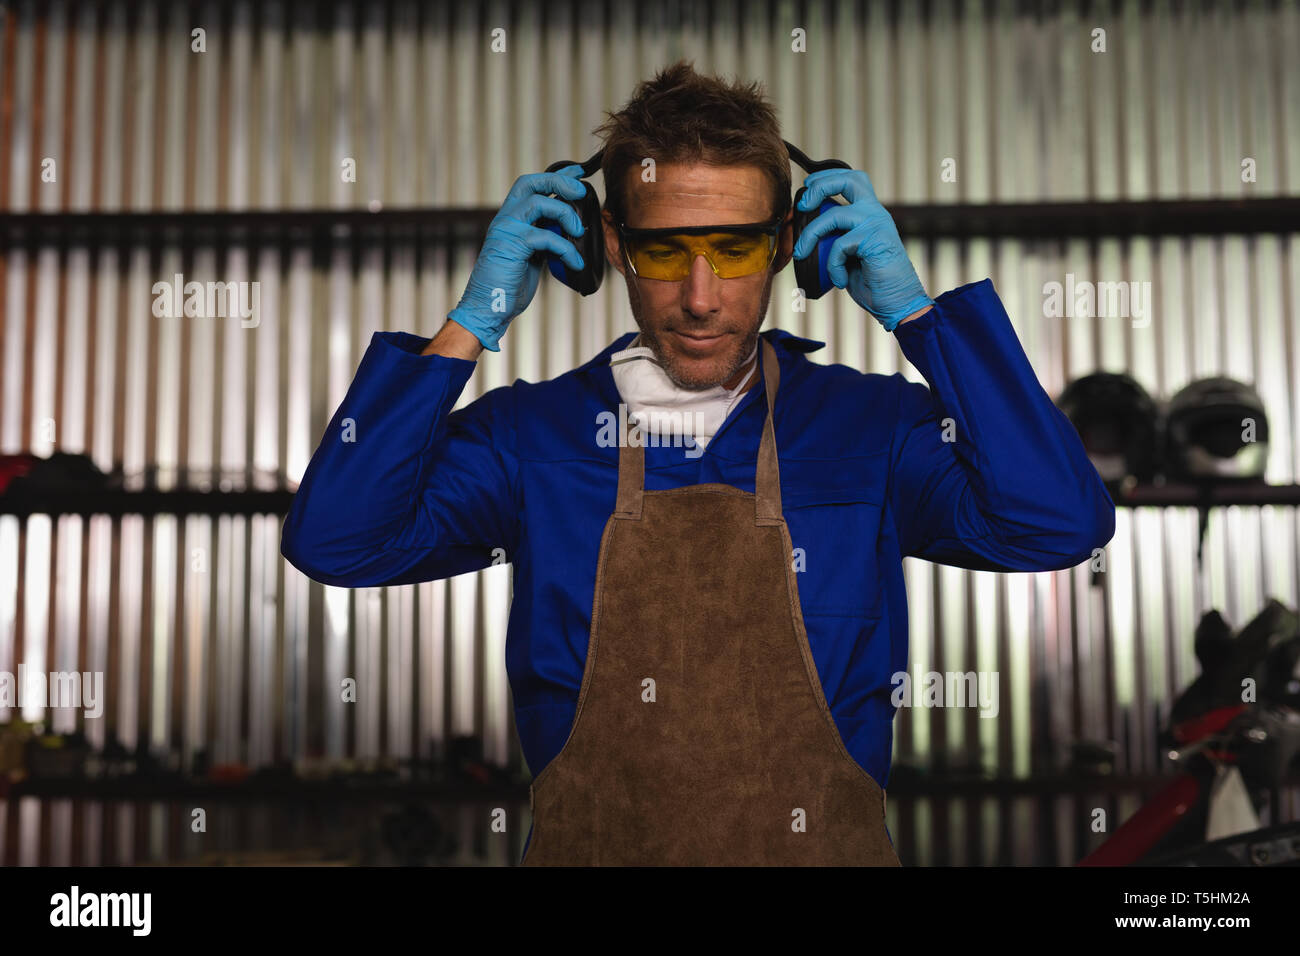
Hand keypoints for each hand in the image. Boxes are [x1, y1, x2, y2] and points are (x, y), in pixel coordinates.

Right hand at [448, 166, 587, 351]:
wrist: (487, 308)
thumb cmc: (508, 285)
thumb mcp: (531, 255)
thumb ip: (543, 237)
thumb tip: (568, 228)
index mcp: (510, 218)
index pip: (532, 186)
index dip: (556, 176)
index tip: (577, 173)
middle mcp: (506, 218)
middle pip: (532, 183)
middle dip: (560, 183)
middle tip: (581, 192)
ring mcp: (507, 230)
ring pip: (539, 203)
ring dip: (565, 214)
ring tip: (579, 231)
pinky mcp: (512, 246)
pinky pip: (546, 237)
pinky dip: (566, 249)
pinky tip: (575, 263)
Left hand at [792, 169, 932, 330]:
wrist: (899, 302)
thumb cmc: (873, 282)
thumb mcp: (847, 255)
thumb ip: (834, 238)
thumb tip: (804, 233)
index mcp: (869, 213)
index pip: (850, 180)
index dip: (827, 178)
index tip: (808, 187)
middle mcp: (875, 213)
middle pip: (849, 180)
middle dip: (820, 186)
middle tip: (803, 204)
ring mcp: (877, 225)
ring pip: (835, 215)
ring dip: (811, 234)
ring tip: (802, 253)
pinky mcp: (875, 241)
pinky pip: (840, 245)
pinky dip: (833, 265)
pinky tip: (839, 280)